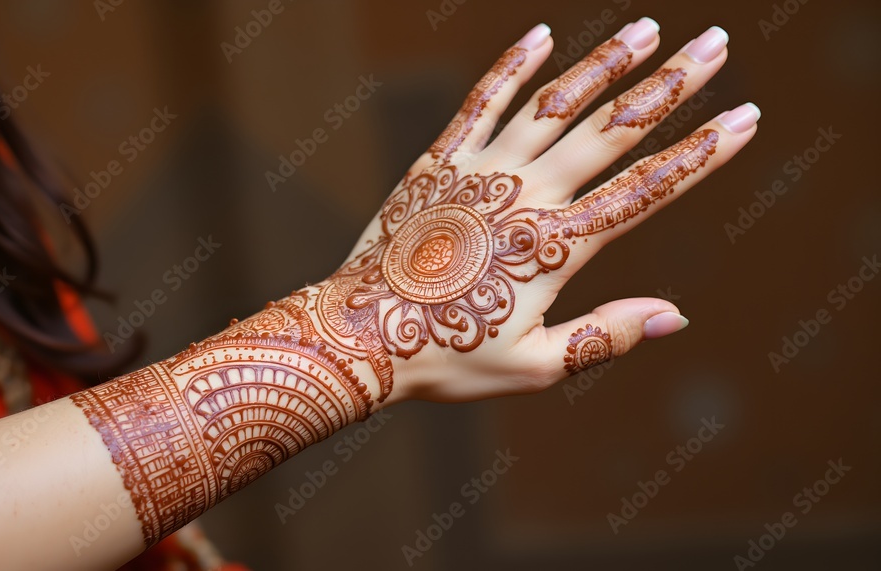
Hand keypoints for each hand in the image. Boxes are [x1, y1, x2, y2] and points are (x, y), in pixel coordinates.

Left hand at [302, 19, 757, 404]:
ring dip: (604, 65)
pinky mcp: (440, 161)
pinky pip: (481, 102)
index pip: (646, 190)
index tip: (744, 118)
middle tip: (715, 44)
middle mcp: (526, 196)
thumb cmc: (447, 356)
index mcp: (557, 247)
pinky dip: (513, 67)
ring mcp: (482, 171)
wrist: (361, 334)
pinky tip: (543, 36)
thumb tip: (675, 314)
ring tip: (647, 29)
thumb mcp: (534, 365)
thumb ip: (604, 335)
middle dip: (670, 86)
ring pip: (555, 105)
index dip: (700, 154)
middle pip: (612, 132)